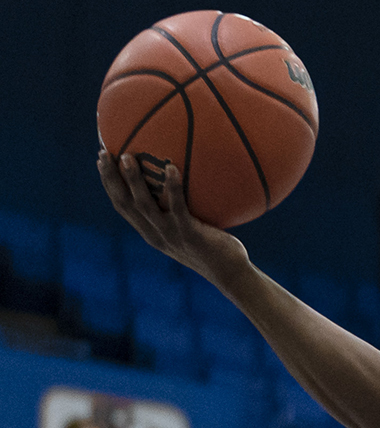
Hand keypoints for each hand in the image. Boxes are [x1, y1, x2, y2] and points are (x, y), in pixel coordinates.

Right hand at [97, 151, 248, 280]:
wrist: (229, 273)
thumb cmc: (213, 248)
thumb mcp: (188, 229)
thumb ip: (178, 211)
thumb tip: (179, 181)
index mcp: (150, 232)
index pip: (122, 206)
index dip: (109, 184)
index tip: (102, 162)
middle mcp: (155, 234)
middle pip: (124, 203)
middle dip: (111, 178)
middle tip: (103, 154)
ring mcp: (171, 235)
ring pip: (143, 205)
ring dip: (133, 180)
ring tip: (127, 157)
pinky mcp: (189, 234)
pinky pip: (178, 207)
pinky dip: (172, 187)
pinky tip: (171, 168)